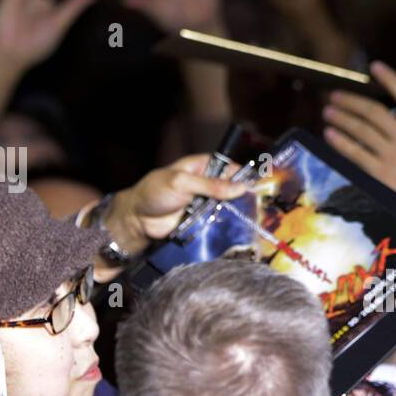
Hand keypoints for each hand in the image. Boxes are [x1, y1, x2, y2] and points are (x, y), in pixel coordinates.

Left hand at [101, 154, 248, 254]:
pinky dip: (226, 225)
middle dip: (242, 195)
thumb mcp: (182, 183)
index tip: (258, 184)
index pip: (228, 166)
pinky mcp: (203, 221)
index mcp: (201, 167)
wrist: (138, 220)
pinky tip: (238, 229)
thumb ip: (211, 185)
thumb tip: (241, 187)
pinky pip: (219, 222)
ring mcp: (206, 203)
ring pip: (228, 206)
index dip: (243, 173)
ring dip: (235, 212)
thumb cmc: (155, 192)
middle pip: (232, 187)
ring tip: (251, 218)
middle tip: (258, 204)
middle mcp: (207, 184)